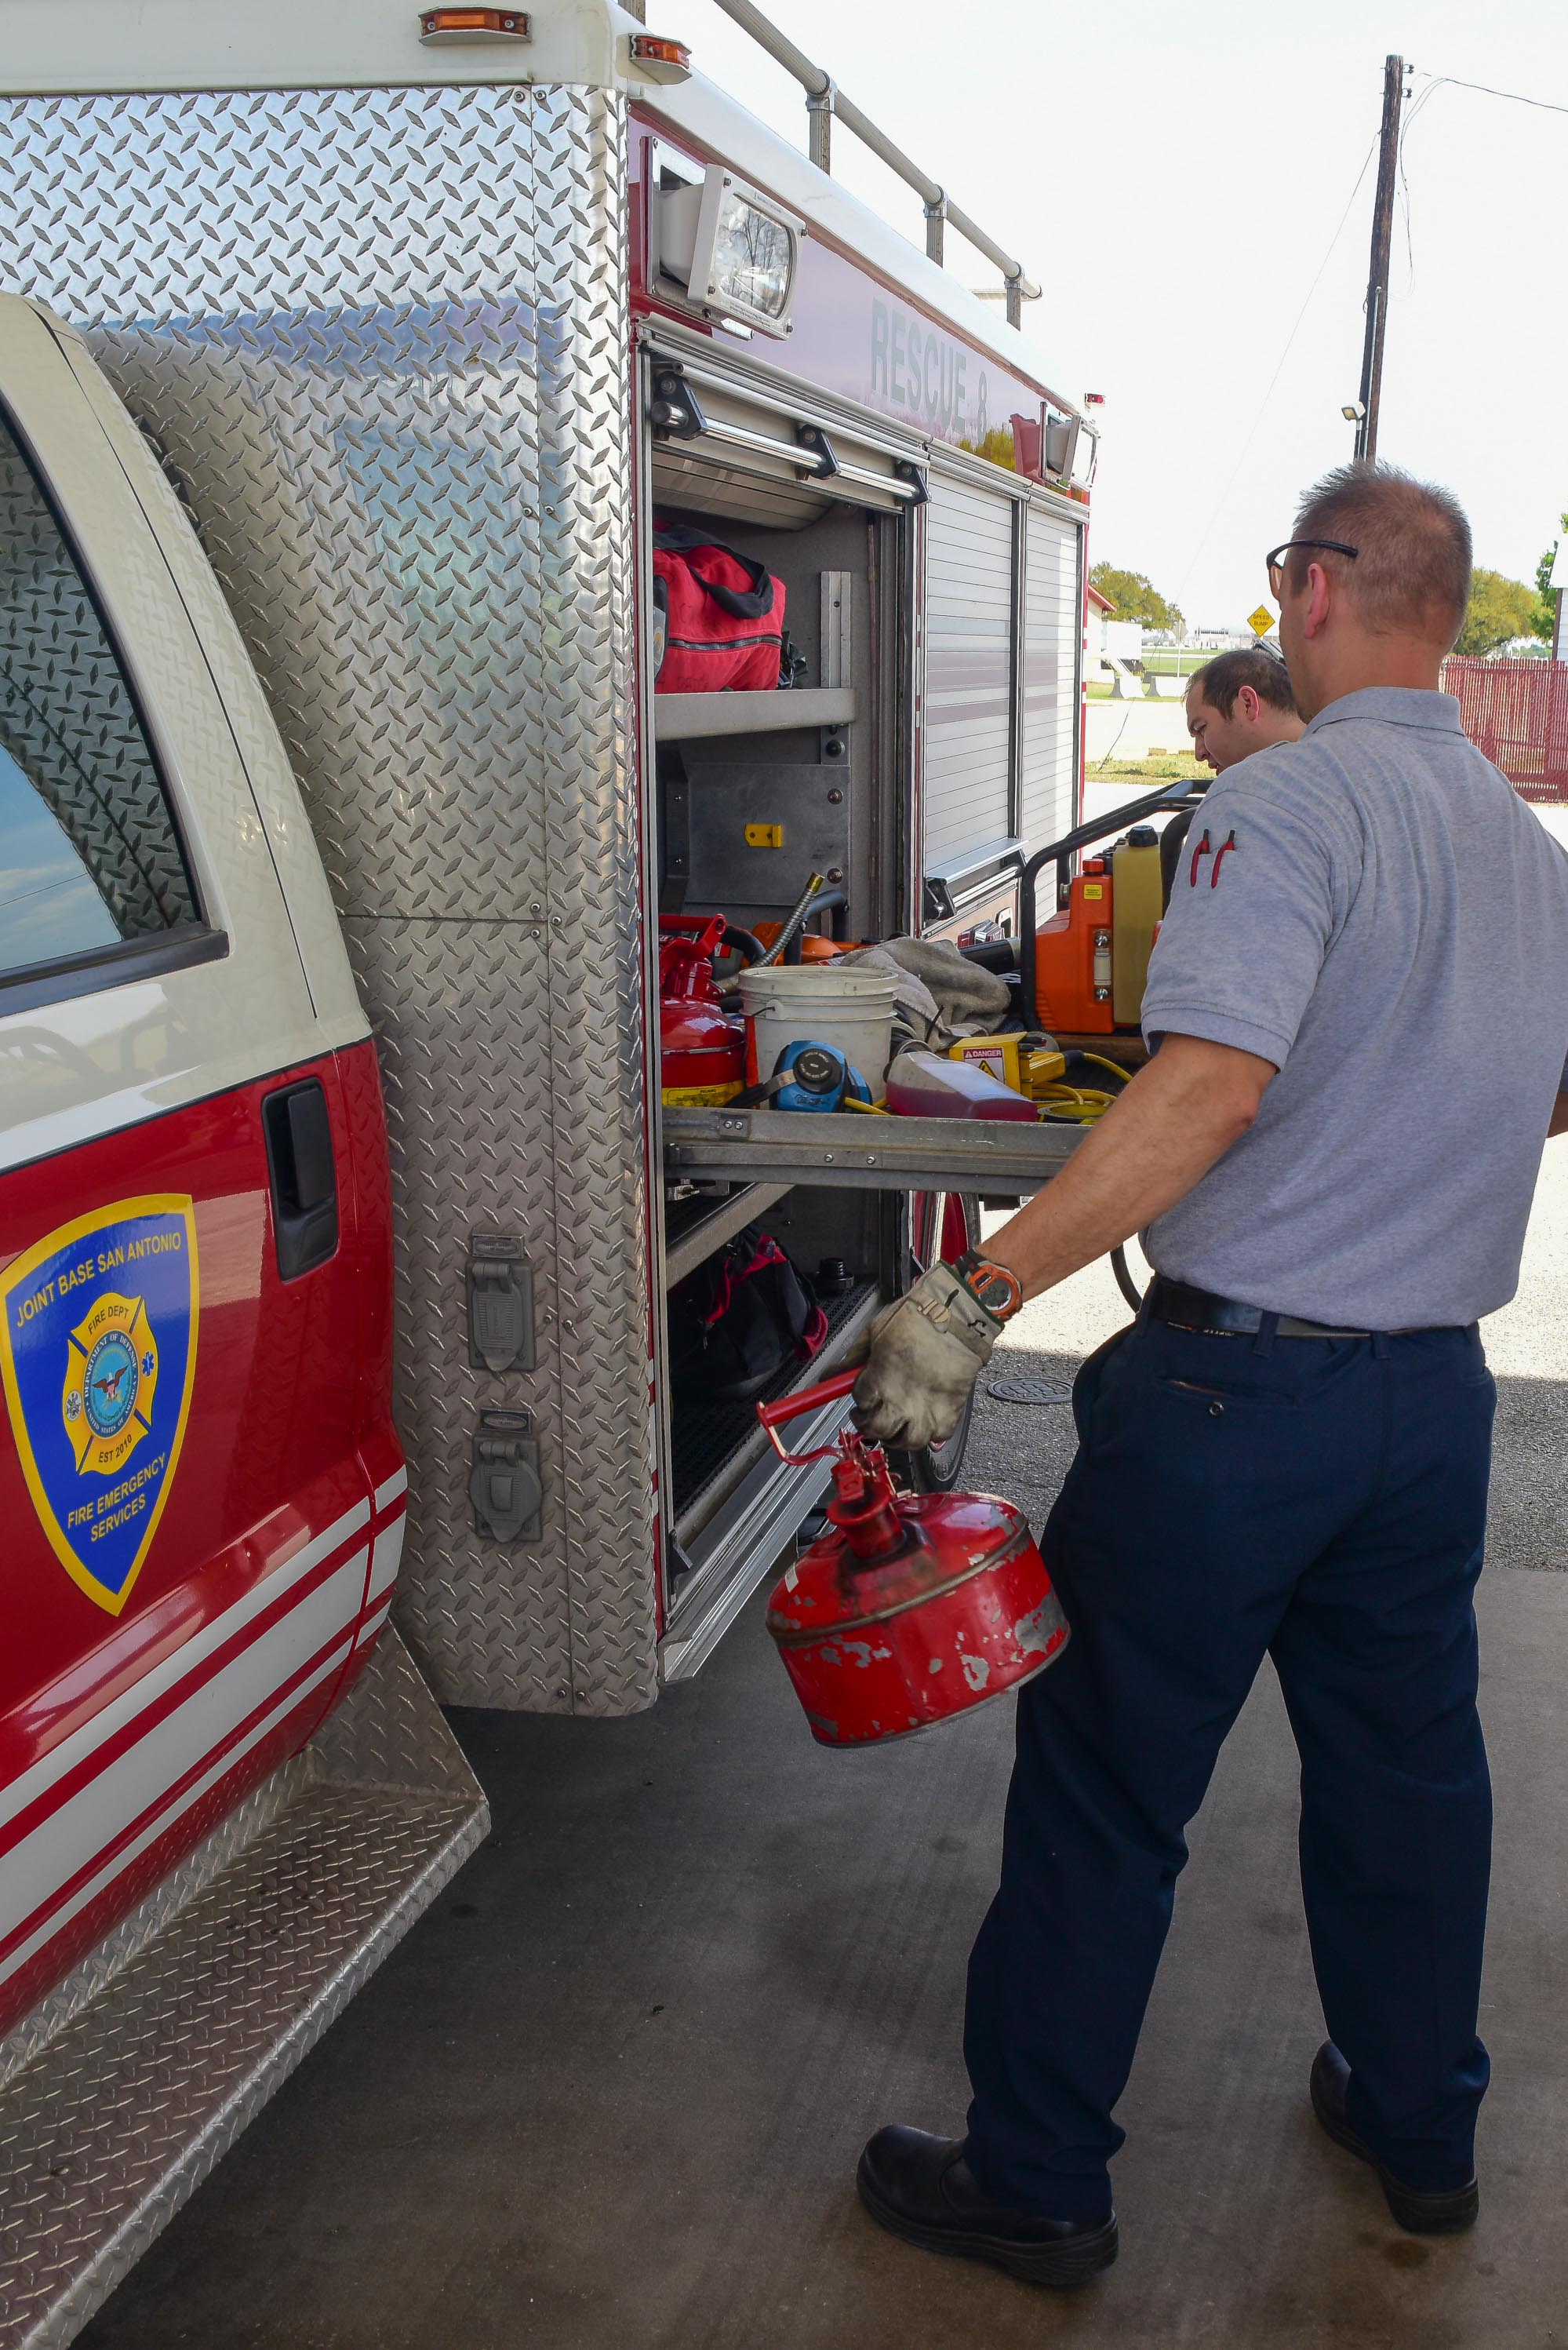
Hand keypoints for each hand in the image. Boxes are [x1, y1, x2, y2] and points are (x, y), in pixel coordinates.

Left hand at [851, 1262, 1002, 1451]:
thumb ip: (851, 1360)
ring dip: (897, 1437)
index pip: (860, 1403)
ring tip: (895, 1425)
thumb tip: (828, 1376)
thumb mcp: (873, 1332)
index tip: (864, 1394)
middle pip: (878, 1431)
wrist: (957, 1316)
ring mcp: (927, 1410)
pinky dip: (929, 1434)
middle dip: (869, 1425)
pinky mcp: (951, 1411)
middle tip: (871, 1415)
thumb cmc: (917, 1318)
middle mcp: (902, 1401)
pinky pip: (937, 1437)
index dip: (859, 1399)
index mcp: (879, 1380)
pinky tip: (923, 1420)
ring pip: (907, 1442)